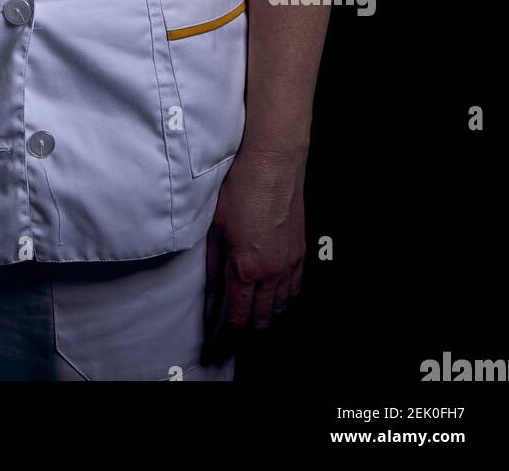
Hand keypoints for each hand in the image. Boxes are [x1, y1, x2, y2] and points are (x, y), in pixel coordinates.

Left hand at [202, 146, 306, 363]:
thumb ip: (211, 268)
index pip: (234, 318)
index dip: (222, 336)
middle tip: (227, 339)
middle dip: (241, 334)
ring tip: (247, 323)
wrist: (272, 162)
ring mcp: (288, 264)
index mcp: (245, 268)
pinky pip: (293, 291)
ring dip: (261, 321)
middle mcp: (271, 272)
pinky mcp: (299, 253)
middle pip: (258, 320)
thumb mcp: (213, 228)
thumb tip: (209, 297)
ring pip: (278, 310)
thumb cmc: (240, 187)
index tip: (214, 345)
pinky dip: (281, 304)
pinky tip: (272, 302)